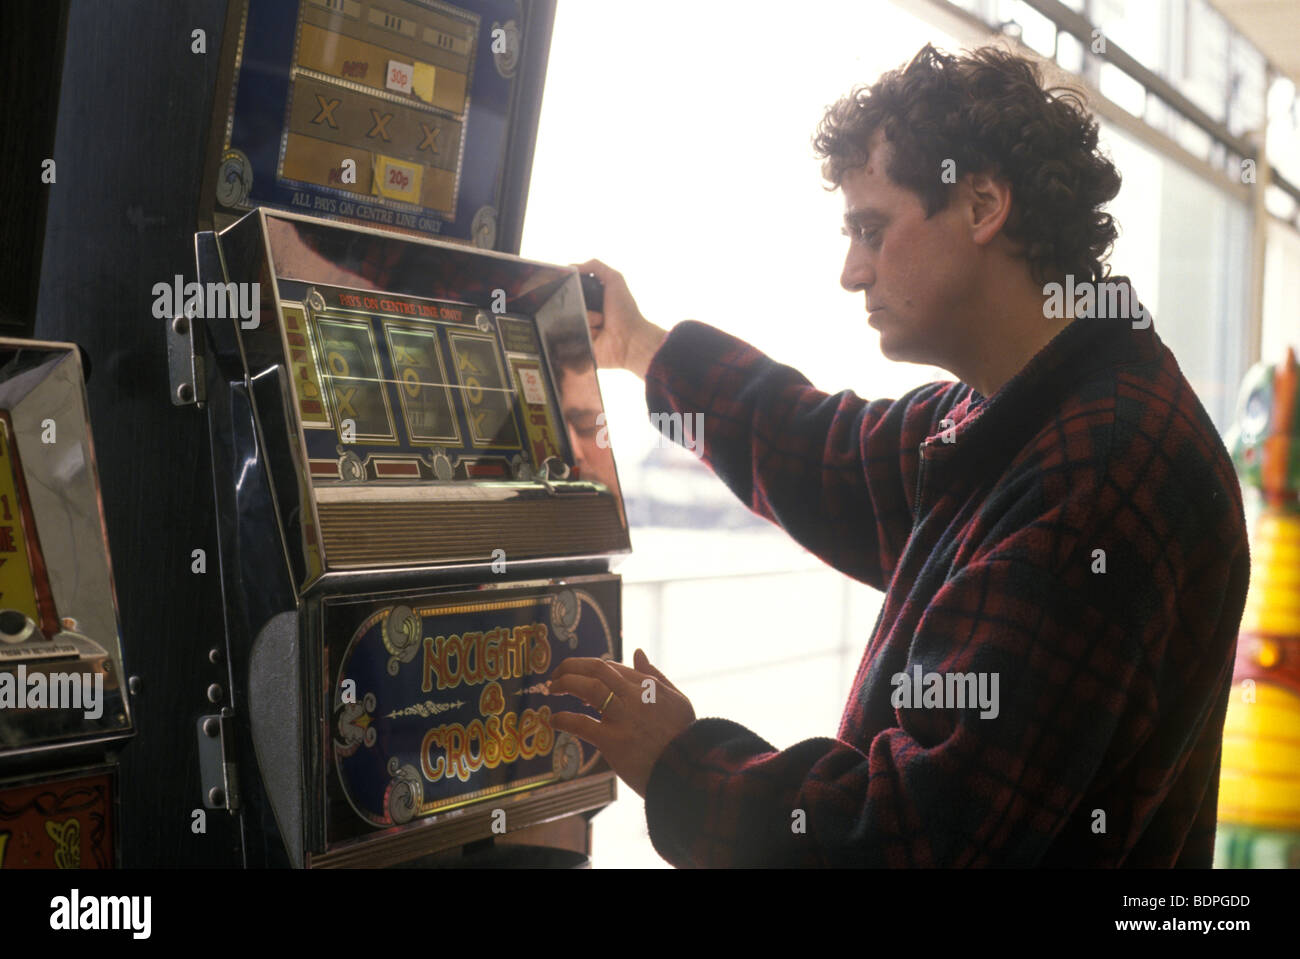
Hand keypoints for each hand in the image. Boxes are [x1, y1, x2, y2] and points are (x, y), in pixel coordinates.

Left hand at [547, 648, 694, 797]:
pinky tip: (554, 720)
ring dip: (565, 683)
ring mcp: (623, 717)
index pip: (611, 667)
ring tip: (552, 689)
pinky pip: (582, 725)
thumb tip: (638, 652)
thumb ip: (656, 675)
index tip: (579, 676)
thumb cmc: (684, 737)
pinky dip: (564, 719)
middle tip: (556, 673)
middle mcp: (634, 696)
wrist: (688, 771)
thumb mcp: (677, 699)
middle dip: (571, 666)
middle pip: (597, 669)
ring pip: (588, 688)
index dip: (590, 668)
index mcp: (648, 685)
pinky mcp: (613, 741)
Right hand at [571, 259, 667, 378]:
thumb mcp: (615, 280)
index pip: (571, 291)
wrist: (632, 340)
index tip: (570, 287)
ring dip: (587, 320)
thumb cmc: (626, 311)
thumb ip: (596, 266)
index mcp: (591, 300)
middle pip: (566, 306)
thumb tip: (571, 266)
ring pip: (568, 321)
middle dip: (577, 304)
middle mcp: (584, 315)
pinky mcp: (579, 347)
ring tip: (601, 324)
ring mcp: (581, 331)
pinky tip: (598, 335)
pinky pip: (570, 338)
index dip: (570, 289)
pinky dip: (584, 334)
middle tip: (597, 309)